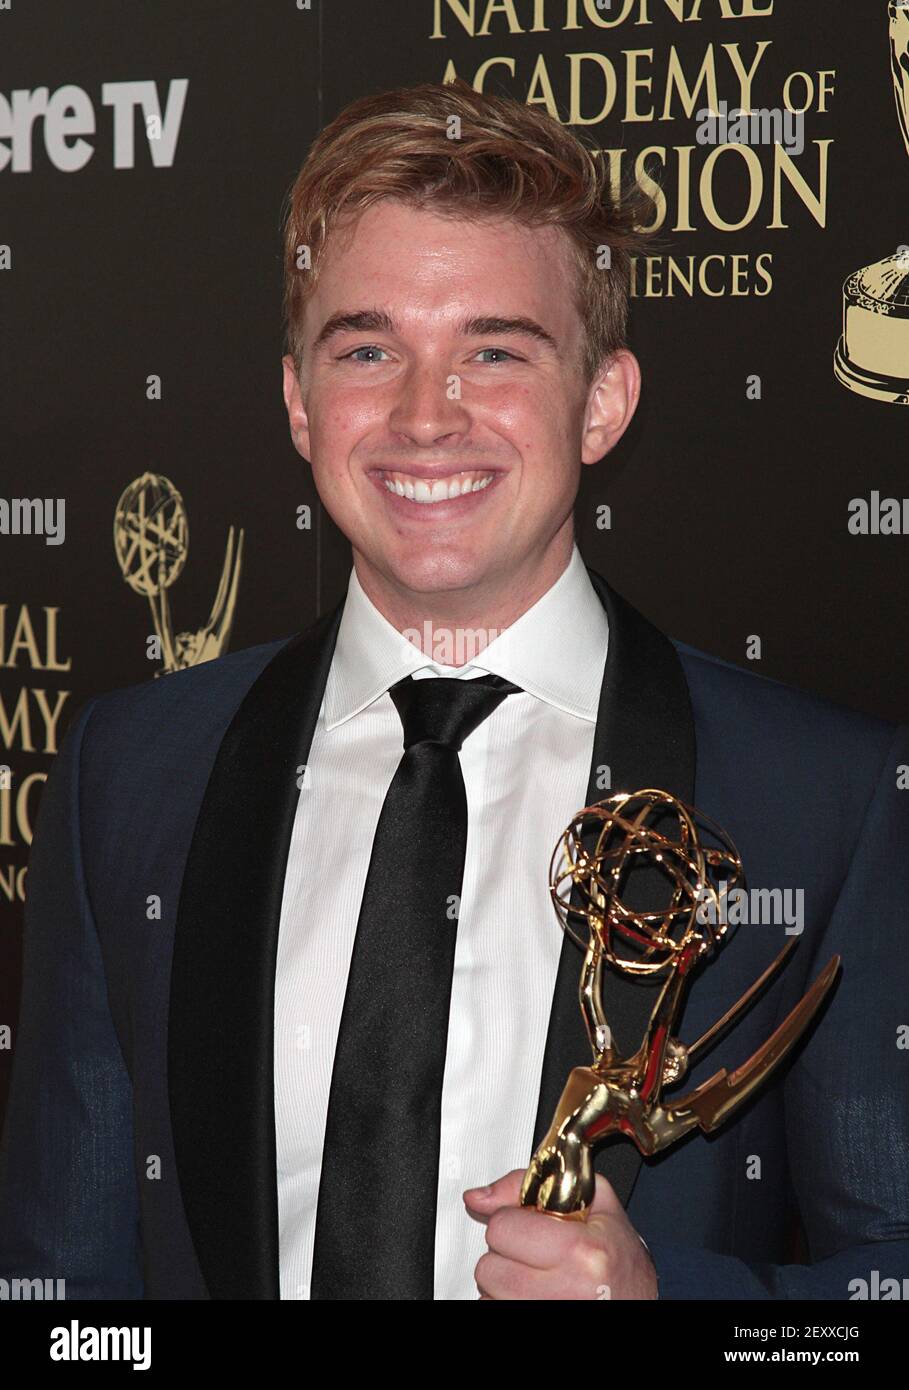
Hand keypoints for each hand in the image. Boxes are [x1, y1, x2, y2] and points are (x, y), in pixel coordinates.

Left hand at [462, 1168, 657, 1299]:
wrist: (640, 1299)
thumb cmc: (618, 1256)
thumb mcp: (593, 1200)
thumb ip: (528, 1185)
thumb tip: (478, 1197)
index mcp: (581, 1251)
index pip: (502, 1228)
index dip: (512, 1222)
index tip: (530, 1226)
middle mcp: (567, 1291)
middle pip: (489, 1267)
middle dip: (506, 1255)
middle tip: (534, 1255)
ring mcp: (552, 1313)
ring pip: (489, 1295)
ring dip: (505, 1283)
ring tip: (536, 1277)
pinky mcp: (539, 1331)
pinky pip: (493, 1311)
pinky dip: (507, 1301)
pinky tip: (533, 1295)